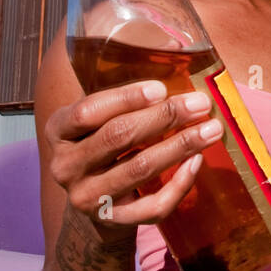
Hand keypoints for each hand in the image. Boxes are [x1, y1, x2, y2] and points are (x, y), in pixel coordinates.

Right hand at [42, 81, 220, 241]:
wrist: (93, 211)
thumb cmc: (104, 148)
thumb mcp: (98, 120)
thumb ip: (123, 94)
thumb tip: (175, 48)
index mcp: (58, 131)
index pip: (88, 112)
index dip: (125, 98)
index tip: (161, 88)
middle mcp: (65, 166)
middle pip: (118, 137)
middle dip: (164, 117)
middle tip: (200, 104)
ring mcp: (87, 198)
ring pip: (139, 169)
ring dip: (180, 146)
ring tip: (212, 129)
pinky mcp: (112, 223)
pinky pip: (152, 206)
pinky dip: (179, 184)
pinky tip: (197, 162)